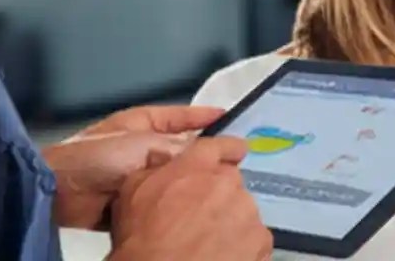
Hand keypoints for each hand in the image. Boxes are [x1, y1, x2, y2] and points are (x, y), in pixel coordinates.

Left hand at [43, 105, 226, 229]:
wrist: (60, 191)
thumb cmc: (96, 157)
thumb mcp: (144, 145)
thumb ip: (181, 148)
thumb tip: (214, 153)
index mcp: (142, 124)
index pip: (181, 116)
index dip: (205, 117)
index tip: (230, 118)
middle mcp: (141, 146)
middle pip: (180, 150)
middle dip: (203, 155)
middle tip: (234, 160)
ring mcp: (135, 174)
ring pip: (171, 177)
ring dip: (188, 183)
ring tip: (218, 186)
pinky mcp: (131, 200)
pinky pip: (158, 200)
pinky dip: (171, 204)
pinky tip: (191, 207)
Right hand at [109, 136, 272, 260]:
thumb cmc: (142, 238)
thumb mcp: (133, 194)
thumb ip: (154, 170)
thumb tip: (163, 161)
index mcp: (197, 166)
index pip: (218, 146)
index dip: (225, 151)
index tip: (232, 154)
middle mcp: (227, 182)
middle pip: (230, 183)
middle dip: (219, 196)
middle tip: (201, 219)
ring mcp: (248, 212)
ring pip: (243, 211)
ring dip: (231, 222)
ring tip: (210, 242)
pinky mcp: (261, 240)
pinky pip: (255, 239)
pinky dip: (243, 247)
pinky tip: (222, 256)